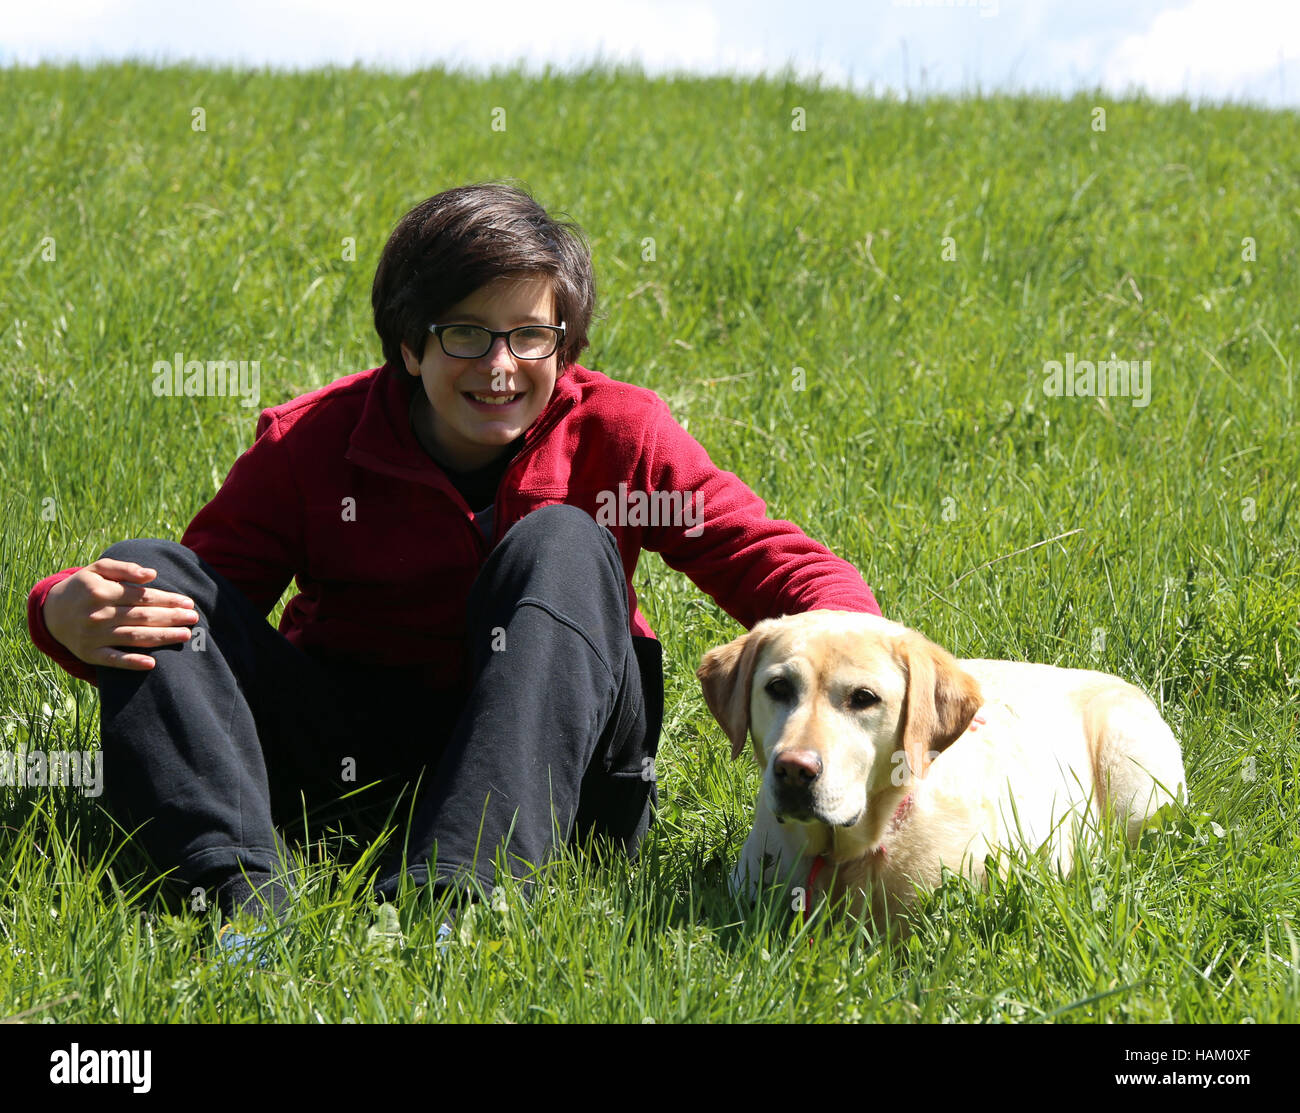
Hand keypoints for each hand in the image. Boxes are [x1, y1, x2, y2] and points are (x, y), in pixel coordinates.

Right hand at [42, 558, 200, 669]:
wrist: (51, 612)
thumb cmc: (84, 587)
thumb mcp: (98, 569)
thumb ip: (125, 568)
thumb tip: (151, 574)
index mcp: (101, 591)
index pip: (142, 597)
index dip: (167, 599)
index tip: (188, 602)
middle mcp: (97, 614)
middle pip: (142, 617)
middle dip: (171, 617)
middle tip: (194, 618)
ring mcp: (94, 636)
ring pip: (133, 637)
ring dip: (161, 637)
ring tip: (185, 635)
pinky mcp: (90, 654)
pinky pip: (113, 660)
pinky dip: (131, 663)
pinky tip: (152, 663)